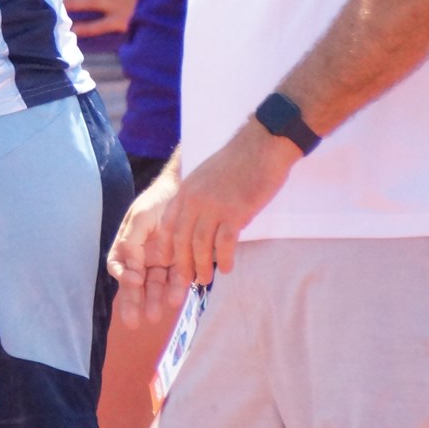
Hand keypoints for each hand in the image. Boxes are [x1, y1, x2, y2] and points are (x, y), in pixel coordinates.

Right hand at [106, 164, 186, 328]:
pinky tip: (176, 299)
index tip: (133, 280)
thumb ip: (132, 241)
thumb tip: (129, 268)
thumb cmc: (157, 201)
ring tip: (157, 314)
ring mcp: (161, 262)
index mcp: (127, 246)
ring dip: (155, 300)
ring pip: (156, 285)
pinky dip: (176, 289)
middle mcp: (142, 257)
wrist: (184, 191)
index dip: (122, 276)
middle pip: (134, 284)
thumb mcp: (140, 216)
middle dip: (134, 303)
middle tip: (134, 322)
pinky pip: (177, 280)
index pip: (118, 266)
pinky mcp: (181, 264)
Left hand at [110, 123, 297, 318]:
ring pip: (200, 245)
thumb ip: (197, 197)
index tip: (168, 264)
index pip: (168, 225)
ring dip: (202, 266)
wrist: (261, 146)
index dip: (167, 247)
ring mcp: (213, 206)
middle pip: (181, 240)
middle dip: (182, 264)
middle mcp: (194, 200)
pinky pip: (224, 243)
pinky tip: (226, 268)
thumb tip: (196, 221)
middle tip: (186, 281)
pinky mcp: (234, 212)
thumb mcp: (205, 177)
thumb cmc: (237, 162)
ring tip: (205, 280)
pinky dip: (223, 259)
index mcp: (185, 191)